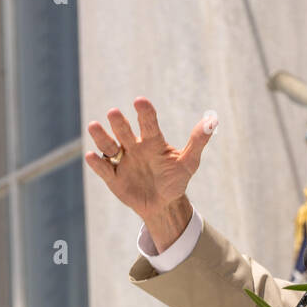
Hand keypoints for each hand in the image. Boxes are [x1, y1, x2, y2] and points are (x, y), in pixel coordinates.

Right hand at [85, 98, 216, 251]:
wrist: (163, 205)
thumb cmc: (175, 180)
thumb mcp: (188, 163)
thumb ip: (198, 142)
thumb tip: (213, 119)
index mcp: (152, 141)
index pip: (148, 123)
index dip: (144, 113)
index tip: (140, 102)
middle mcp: (134, 146)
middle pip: (124, 131)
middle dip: (119, 123)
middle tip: (114, 113)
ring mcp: (122, 161)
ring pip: (108, 145)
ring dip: (101, 136)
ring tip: (94, 126)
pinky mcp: (113, 177)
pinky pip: (103, 168)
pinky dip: (97, 162)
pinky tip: (92, 156)